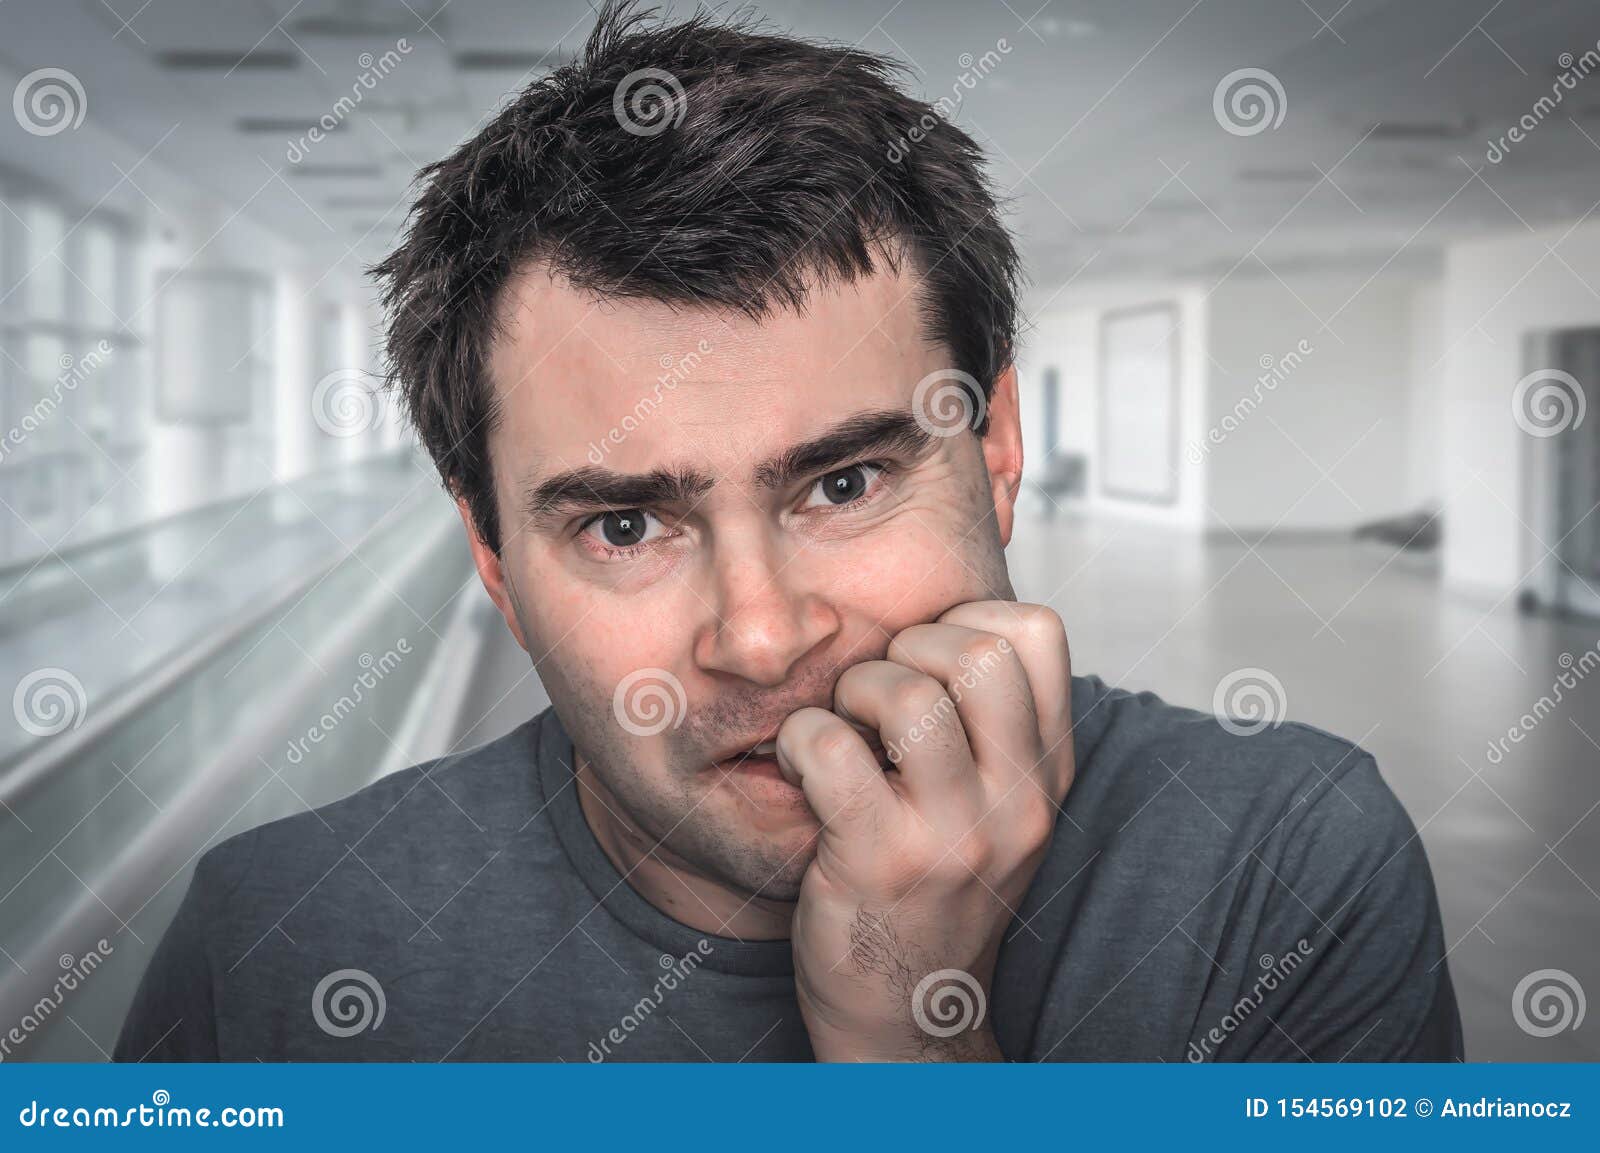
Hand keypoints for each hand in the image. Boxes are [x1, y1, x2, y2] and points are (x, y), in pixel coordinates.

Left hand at [776, 600, 1074, 1060]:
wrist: (910, 1019)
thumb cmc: (935, 893)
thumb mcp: (998, 808)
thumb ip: (991, 724)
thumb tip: (944, 614)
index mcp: (1046, 774)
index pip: (1039, 630)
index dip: (967, 617)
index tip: (928, 661)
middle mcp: (1016, 801)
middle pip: (979, 649)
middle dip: (907, 647)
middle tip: (879, 696)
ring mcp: (953, 834)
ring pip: (904, 693)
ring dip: (852, 691)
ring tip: (844, 730)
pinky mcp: (878, 860)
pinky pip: (830, 746)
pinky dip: (800, 738)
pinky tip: (802, 768)